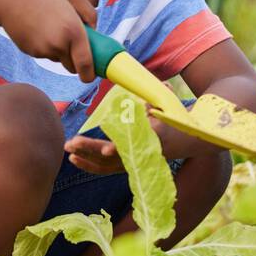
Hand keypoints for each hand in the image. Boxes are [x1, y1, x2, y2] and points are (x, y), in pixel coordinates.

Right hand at [0, 0, 99, 80]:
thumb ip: (90, 13)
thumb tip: (94, 30)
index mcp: (74, 31)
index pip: (85, 64)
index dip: (89, 74)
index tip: (90, 76)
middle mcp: (59, 44)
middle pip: (72, 66)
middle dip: (75, 60)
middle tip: (72, 41)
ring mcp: (43, 50)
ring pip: (58, 59)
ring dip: (59, 50)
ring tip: (50, 26)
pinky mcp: (31, 52)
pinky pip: (45, 54)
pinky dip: (45, 46)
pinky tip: (38, 28)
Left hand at [66, 105, 187, 173]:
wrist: (186, 141)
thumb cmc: (176, 120)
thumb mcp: (172, 106)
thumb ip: (163, 96)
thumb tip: (163, 86)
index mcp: (154, 138)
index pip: (135, 144)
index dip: (121, 148)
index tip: (107, 149)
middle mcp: (142, 153)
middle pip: (114, 156)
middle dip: (92, 149)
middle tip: (72, 142)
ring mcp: (134, 161)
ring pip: (107, 165)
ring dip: (86, 158)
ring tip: (68, 148)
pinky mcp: (128, 165)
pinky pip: (106, 169)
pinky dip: (90, 166)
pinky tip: (74, 159)